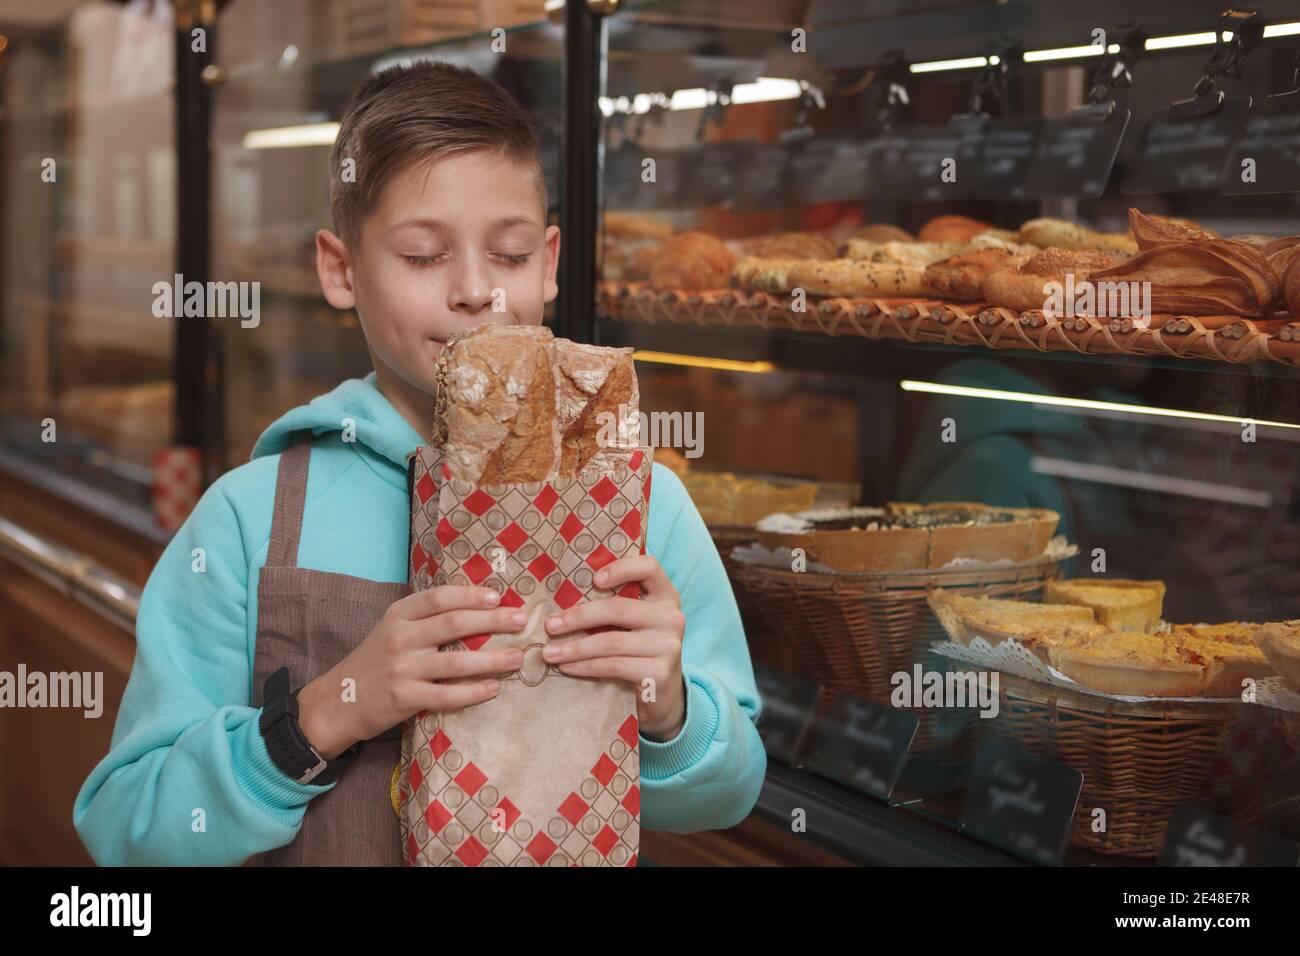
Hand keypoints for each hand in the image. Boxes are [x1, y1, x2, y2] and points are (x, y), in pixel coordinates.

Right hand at [295, 586, 526, 757]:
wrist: (339, 699)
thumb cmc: (377, 659)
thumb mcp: (394, 628)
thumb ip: (427, 617)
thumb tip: (479, 605)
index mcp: (399, 614)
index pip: (440, 598)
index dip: (471, 595)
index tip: (498, 597)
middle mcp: (400, 638)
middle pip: (454, 624)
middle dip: (493, 621)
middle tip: (521, 620)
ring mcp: (402, 669)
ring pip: (457, 662)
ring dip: (492, 659)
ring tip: (517, 658)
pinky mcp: (404, 698)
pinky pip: (447, 696)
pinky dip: (474, 692)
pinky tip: (494, 689)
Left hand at [541, 555, 686, 740]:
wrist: (662, 695)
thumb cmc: (638, 651)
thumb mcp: (634, 623)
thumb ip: (615, 606)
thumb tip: (562, 595)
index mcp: (666, 596)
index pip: (649, 567)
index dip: (622, 568)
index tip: (594, 579)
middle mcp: (672, 617)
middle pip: (618, 608)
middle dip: (579, 617)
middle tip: (550, 625)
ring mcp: (669, 646)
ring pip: (611, 641)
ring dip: (575, 648)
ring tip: (550, 653)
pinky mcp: (660, 673)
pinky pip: (613, 666)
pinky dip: (585, 666)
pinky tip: (568, 668)